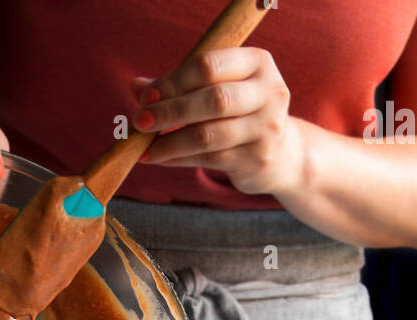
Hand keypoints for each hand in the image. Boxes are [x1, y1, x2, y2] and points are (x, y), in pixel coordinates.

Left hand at [130, 48, 303, 196]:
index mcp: (257, 63)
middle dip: (170, 111)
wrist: (282, 154)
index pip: (209, 65)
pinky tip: (159, 158)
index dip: (174, 81)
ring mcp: (266, 128)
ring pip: (208, 135)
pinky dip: (178, 159)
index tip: (147, 96)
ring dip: (170, 142)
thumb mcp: (217, 89)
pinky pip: (208, 159)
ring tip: (145, 147)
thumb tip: (134, 86)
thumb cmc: (241, 113)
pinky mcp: (256, 159)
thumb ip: (180, 85)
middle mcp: (269, 93)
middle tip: (140, 121)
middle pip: (212, 99)